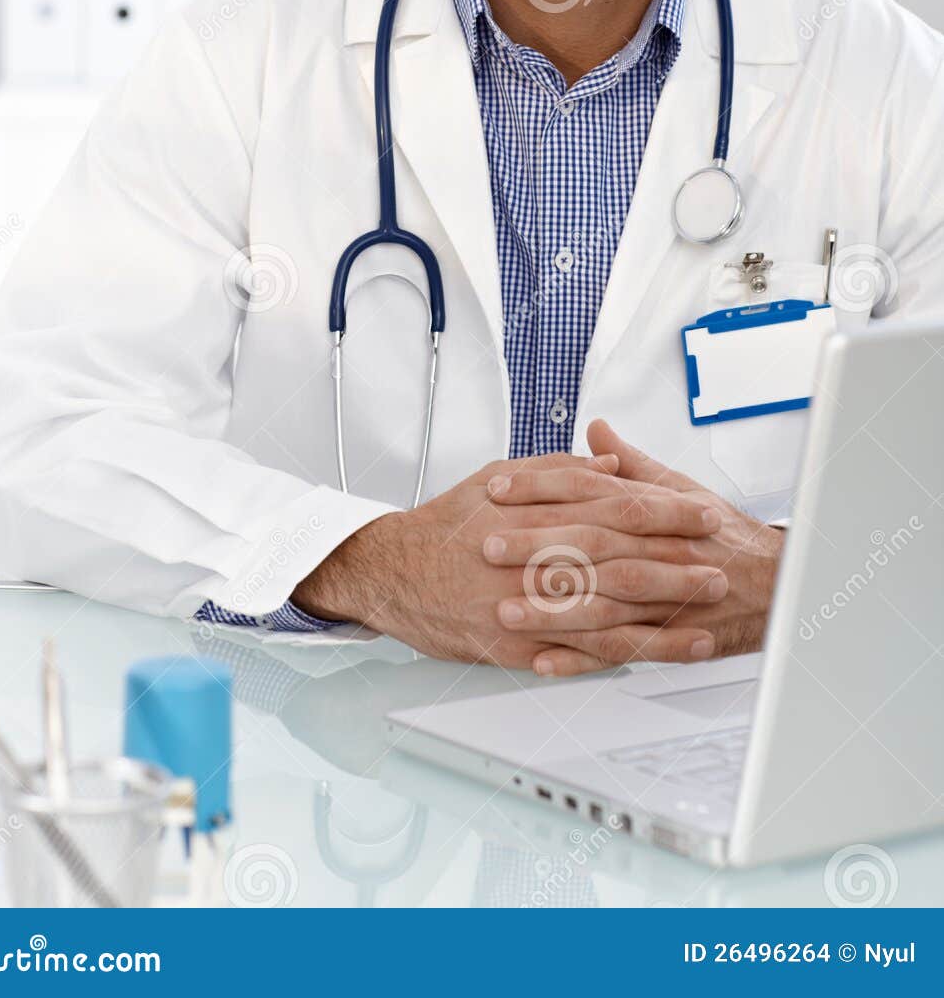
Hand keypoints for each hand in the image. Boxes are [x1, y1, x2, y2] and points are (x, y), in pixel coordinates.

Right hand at [292, 452, 722, 672]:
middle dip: (678, 562)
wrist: (393, 571)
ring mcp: (526, 603)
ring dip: (664, 613)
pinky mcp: (518, 644)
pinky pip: (578, 651)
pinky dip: (623, 653)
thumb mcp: (499, 476)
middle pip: (621, 557)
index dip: (666, 510)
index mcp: (536, 509)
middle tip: (721, 565)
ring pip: (607, 608)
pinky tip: (657, 653)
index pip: (616, 505)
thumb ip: (560, 469)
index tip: (704, 513)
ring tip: (706, 615)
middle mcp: (533, 555)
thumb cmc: (447, 524)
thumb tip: (612, 461)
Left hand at [500, 418, 780, 677]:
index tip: (497, 488)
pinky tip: (543, 660)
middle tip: (487, 545)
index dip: (539, 487)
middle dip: (535, 546)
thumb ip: (631, 463)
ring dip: (550, 609)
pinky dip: (580, 658)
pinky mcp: (667, 638)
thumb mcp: (680, 488)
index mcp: (652, 510)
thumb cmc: (725, 536)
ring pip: (601, 604)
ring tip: (506, 610)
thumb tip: (597, 429)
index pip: (588, 490)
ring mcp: (661, 599)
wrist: (778, 583)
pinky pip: (619, 651)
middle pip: (589, 546)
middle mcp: (654, 551)